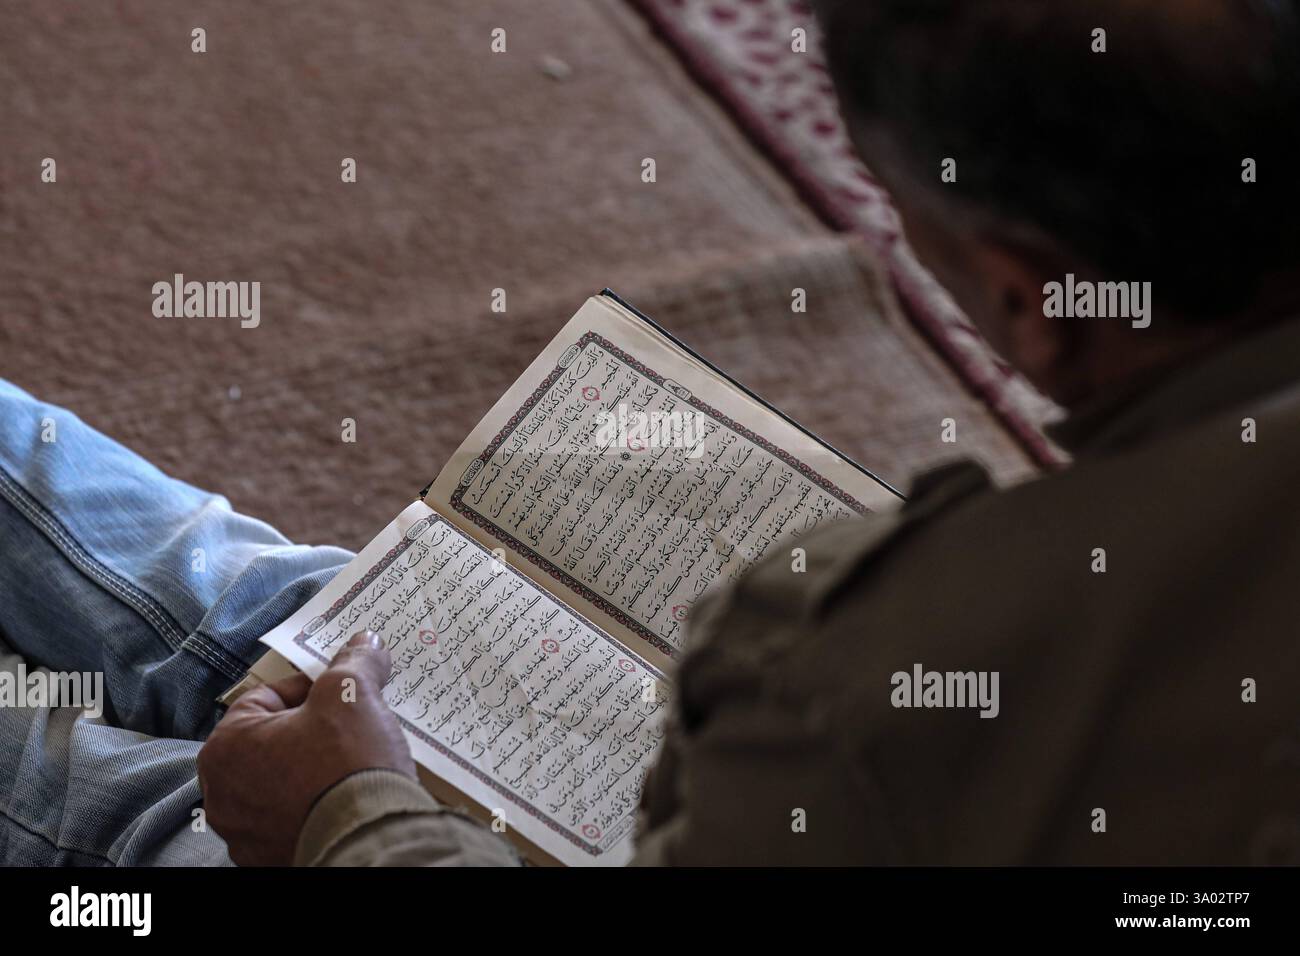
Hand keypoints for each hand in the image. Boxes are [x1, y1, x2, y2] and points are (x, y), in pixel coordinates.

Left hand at [198, 630, 415, 865]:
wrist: (368, 840)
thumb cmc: (346, 764)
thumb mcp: (353, 694)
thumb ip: (354, 662)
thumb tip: (365, 643)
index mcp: (226, 748)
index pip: (264, 698)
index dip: (307, 688)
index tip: (339, 692)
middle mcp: (222, 795)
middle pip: (269, 743)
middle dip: (307, 731)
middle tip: (346, 726)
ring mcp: (244, 833)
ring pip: (278, 784)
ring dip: (308, 771)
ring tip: (348, 765)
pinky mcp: (270, 859)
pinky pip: (289, 819)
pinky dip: (312, 807)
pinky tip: (343, 799)